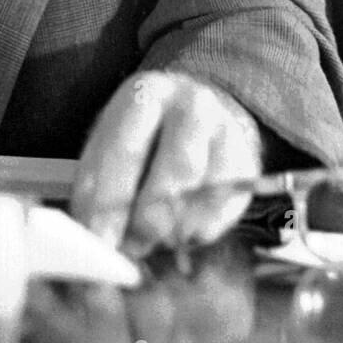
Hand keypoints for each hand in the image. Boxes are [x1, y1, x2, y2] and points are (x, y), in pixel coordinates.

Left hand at [71, 72, 261, 255]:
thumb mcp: (110, 145)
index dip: (110, 200)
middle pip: (177, 169)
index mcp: (146, 93)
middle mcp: (192, 104)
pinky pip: (225, 209)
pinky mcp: (247, 162)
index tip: (101, 242)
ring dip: (175, 229)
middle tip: (132, 249)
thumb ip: (97, 186)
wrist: (195, 114)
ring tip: (153, 240)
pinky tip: (181, 232)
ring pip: (205, 192)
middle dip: (149, 219)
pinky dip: (199, 231)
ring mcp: (226, 131)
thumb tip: (95, 239)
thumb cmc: (142, 137)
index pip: (126, 149)